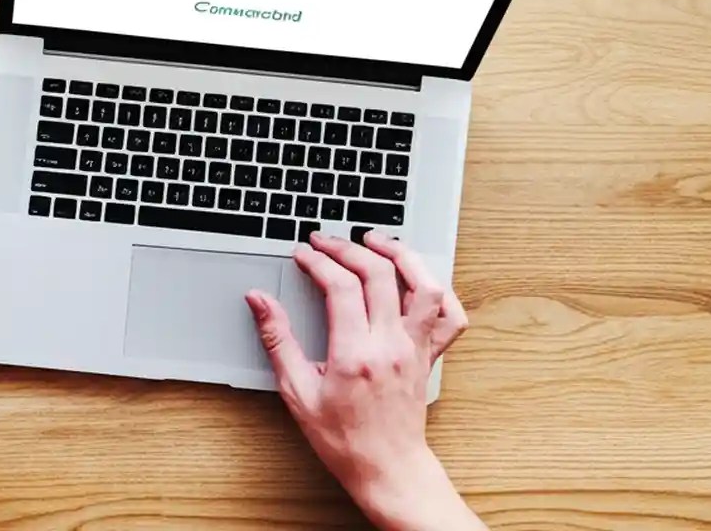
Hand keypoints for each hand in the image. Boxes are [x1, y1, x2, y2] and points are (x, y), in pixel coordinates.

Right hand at [246, 231, 477, 530]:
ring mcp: (416, 348)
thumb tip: (259, 301)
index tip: (302, 255)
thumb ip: (278, 340)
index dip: (318, 262)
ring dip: (401, 255)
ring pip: (424, 285)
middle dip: (348, 248)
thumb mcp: (297, 392)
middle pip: (378, 274)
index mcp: (355, 354)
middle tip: (326, 242)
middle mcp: (391, 346)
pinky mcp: (430, 355)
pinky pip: (451, 315)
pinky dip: (439, 290)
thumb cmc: (342, 439)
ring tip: (377, 241)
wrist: (386, 469)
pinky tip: (418, 278)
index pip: (340, 287)